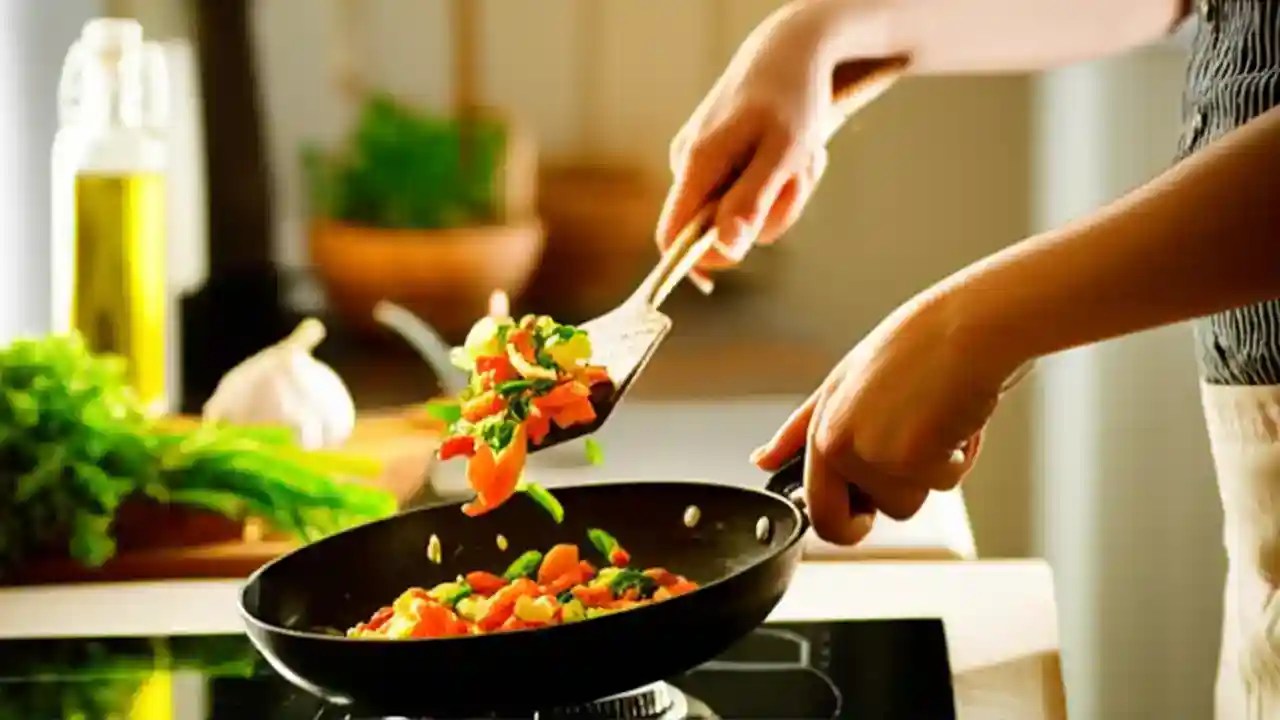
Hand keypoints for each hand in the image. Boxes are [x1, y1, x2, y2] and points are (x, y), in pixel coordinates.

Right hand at [656, 2, 848, 286]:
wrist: (792, 50)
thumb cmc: (791, 97)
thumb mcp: (783, 154)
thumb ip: (751, 203)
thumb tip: (725, 251)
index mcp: (697, 164)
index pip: (671, 236)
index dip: (688, 265)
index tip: (717, 282)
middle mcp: (690, 164)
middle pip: (718, 229)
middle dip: (765, 216)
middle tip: (795, 180)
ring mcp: (703, 161)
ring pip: (741, 212)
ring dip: (781, 196)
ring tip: (799, 158)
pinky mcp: (720, 159)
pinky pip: (747, 192)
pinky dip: (776, 181)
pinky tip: (791, 151)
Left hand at [750, 291, 1026, 544]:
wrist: (969, 326)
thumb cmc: (918, 346)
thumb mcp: (843, 383)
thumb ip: (801, 430)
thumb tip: (762, 459)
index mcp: (820, 425)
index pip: (813, 506)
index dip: (842, 522)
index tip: (862, 515)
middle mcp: (836, 442)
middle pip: (845, 525)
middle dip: (880, 508)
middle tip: (909, 462)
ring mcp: (870, 453)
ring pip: (905, 503)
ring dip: (931, 470)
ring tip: (935, 419)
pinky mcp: (910, 459)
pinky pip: (943, 484)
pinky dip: (960, 458)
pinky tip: (955, 417)